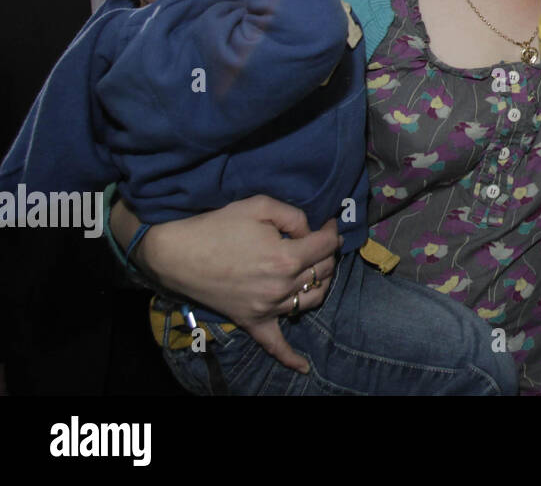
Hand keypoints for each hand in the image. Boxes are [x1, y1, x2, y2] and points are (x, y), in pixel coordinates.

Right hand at [136, 195, 338, 373]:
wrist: (176, 253)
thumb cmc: (217, 226)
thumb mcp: (259, 206)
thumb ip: (294, 216)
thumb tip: (311, 230)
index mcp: (286, 258)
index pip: (326, 245)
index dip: (331, 230)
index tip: (328, 223)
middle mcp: (281, 286)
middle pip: (324, 270)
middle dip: (326, 253)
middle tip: (318, 242)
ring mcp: (268, 308)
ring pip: (313, 299)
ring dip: (320, 282)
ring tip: (314, 269)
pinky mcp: (252, 321)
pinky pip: (275, 345)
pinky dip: (291, 358)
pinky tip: (304, 367)